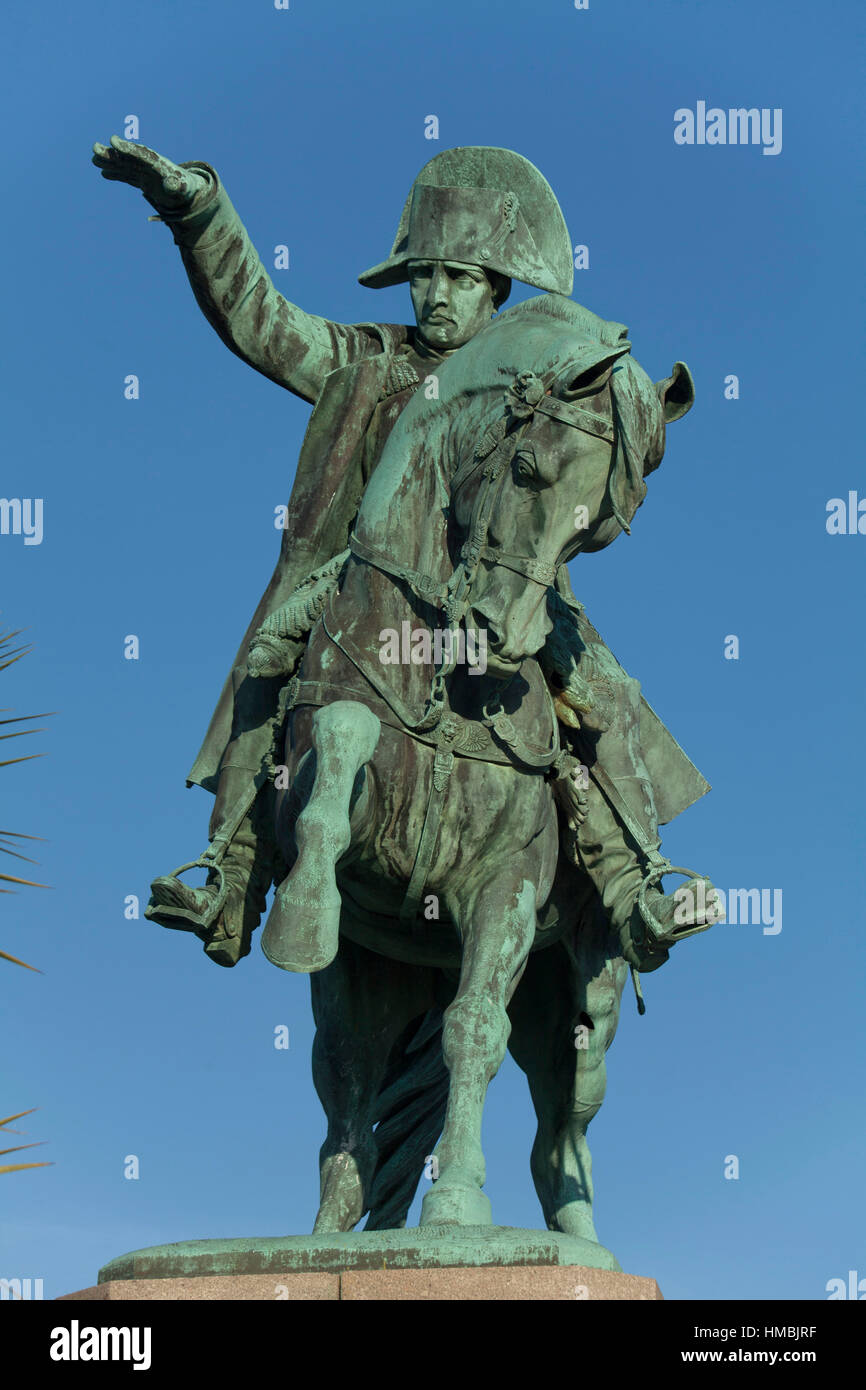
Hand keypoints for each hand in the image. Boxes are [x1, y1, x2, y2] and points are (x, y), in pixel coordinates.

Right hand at [91, 135, 206, 209]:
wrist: (190, 192)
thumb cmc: (188, 189)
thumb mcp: (185, 188)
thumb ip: (177, 185)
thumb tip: (171, 184)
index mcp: (157, 163)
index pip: (140, 153)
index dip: (126, 148)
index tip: (113, 140)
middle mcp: (148, 165)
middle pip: (128, 157)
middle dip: (112, 153)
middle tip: (94, 147)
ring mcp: (144, 171)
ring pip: (124, 165)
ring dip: (109, 161)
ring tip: (93, 158)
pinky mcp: (142, 179)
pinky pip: (126, 175)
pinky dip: (115, 174)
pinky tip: (103, 172)